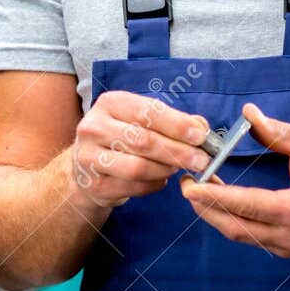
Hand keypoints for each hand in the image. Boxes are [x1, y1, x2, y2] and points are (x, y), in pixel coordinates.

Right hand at [68, 91, 212, 213]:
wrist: (87, 165)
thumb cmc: (122, 137)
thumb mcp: (142, 120)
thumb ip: (173, 121)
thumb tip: (201, 127)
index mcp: (109, 103)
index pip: (147, 112)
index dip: (176, 124)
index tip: (200, 136)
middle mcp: (93, 128)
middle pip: (143, 141)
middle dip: (178, 151)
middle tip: (202, 160)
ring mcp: (90, 158)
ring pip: (138, 167)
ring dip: (166, 169)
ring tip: (177, 168)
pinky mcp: (93, 184)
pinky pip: (133, 187)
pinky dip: (154, 184)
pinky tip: (160, 179)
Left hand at [178, 102, 289, 256]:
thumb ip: (278, 132)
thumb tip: (248, 114)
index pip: (248, 205)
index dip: (216, 197)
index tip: (190, 186)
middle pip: (235, 227)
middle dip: (205, 207)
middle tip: (185, 185)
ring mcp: (287, 247)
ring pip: (238, 234)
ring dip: (214, 213)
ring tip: (197, 188)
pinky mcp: (283, 250)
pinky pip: (248, 236)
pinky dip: (229, 218)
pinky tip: (217, 200)